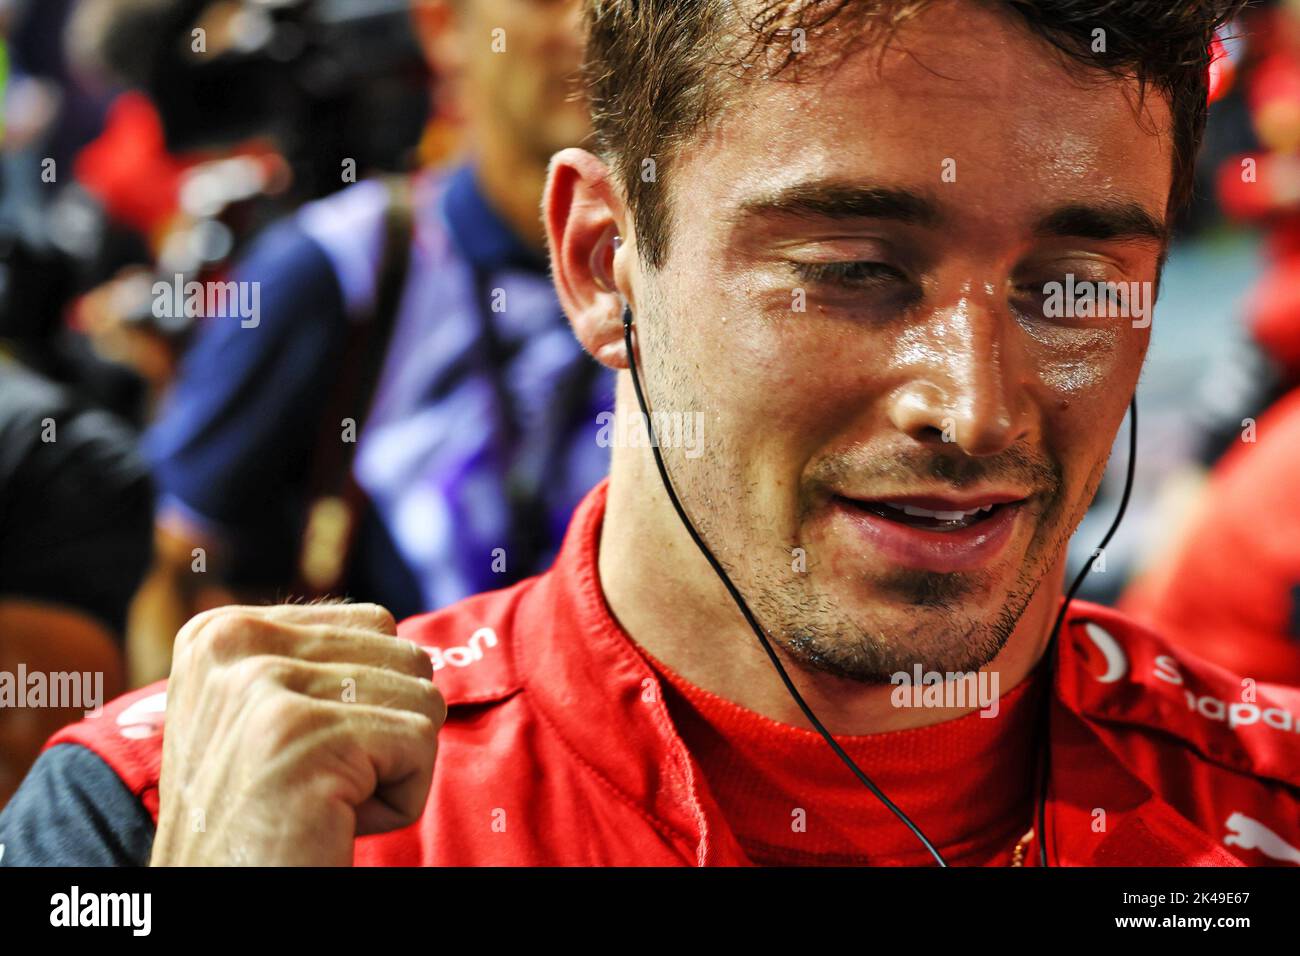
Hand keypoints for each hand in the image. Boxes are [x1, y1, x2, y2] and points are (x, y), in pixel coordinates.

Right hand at [149, 603, 443, 865]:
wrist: (221, 901)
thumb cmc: (261, 822)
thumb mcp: (265, 718)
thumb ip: (319, 664)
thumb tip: (405, 640)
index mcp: (221, 632)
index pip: (374, 623)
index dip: (368, 700)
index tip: (302, 750)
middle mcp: (233, 643)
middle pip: (406, 655)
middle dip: (387, 730)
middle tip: (317, 783)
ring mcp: (262, 685)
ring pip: (423, 698)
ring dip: (393, 766)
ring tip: (323, 801)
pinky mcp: (301, 734)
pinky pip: (421, 744)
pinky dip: (399, 799)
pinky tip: (332, 821)